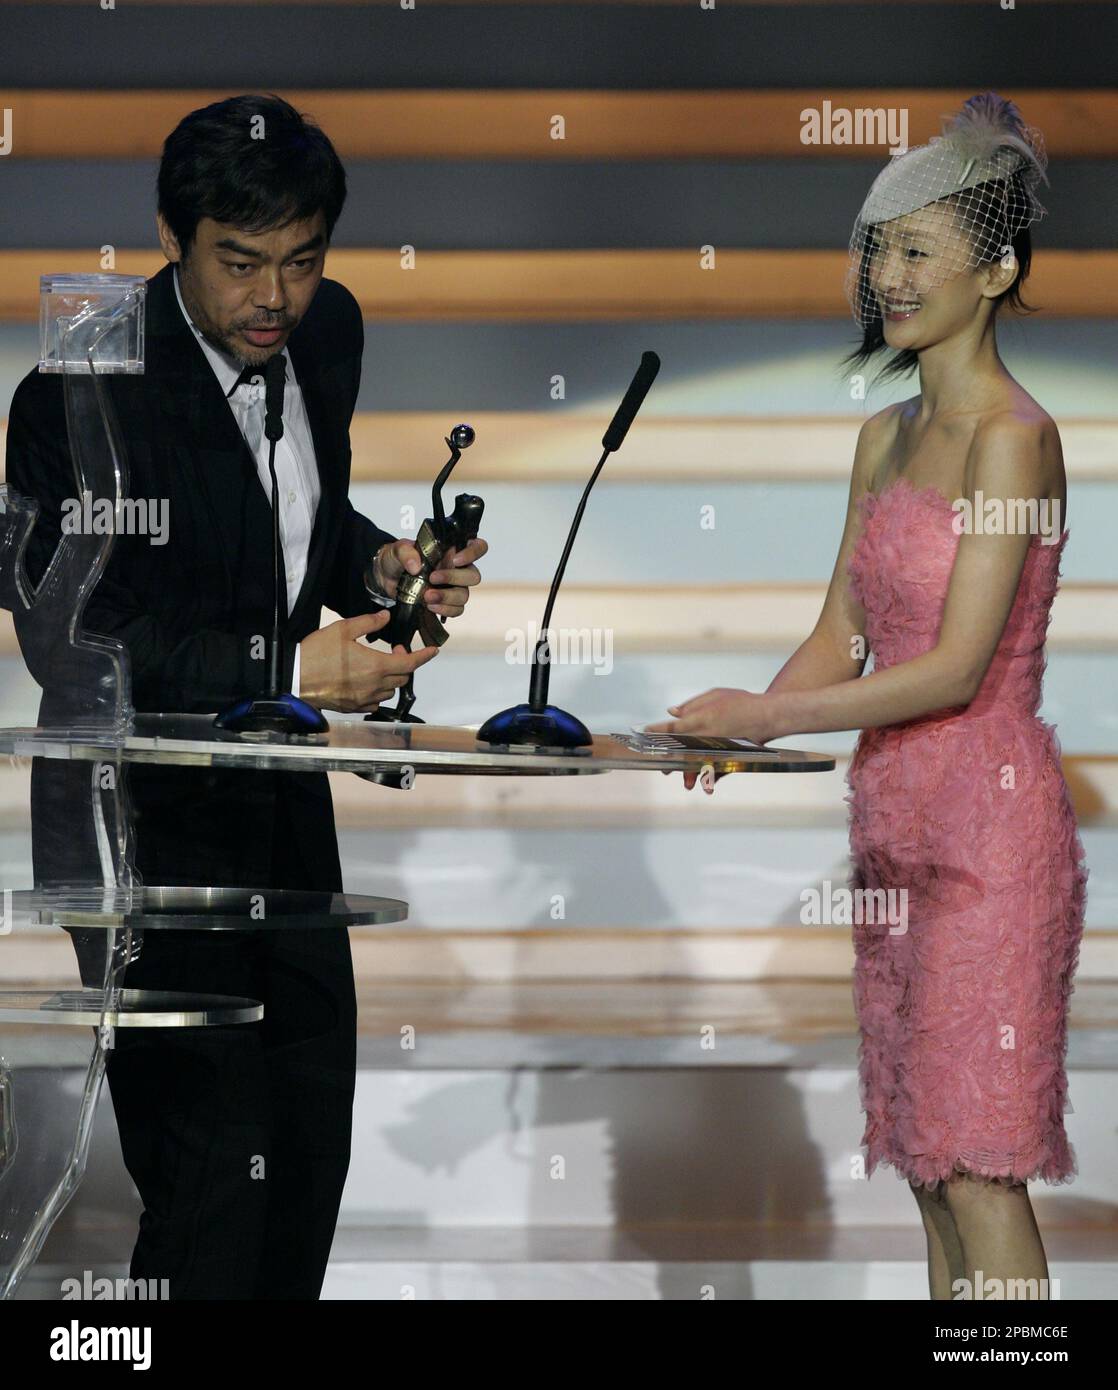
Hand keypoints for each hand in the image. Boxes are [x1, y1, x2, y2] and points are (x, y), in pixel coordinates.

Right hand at [298, 612, 437, 712]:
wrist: (294, 678)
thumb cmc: (317, 652)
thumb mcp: (343, 629)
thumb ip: (368, 622)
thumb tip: (386, 617)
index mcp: (376, 666)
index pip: (411, 663)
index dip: (424, 656)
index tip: (433, 650)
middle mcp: (375, 686)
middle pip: (403, 678)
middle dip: (404, 663)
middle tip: (393, 651)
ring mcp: (364, 699)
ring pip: (390, 691)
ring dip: (391, 678)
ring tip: (378, 666)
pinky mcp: (354, 708)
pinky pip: (375, 702)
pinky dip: (377, 692)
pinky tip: (367, 682)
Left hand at [375, 536, 487, 618]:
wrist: (385, 578)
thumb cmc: (397, 559)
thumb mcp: (397, 549)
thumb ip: (405, 552)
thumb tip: (415, 566)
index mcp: (452, 550)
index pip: (478, 547)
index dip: (473, 553)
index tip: (455, 560)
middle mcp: (457, 568)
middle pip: (473, 575)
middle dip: (454, 578)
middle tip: (432, 578)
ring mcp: (453, 587)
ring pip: (465, 595)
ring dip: (447, 597)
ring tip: (426, 596)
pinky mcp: (446, 603)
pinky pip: (457, 610)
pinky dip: (445, 609)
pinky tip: (429, 606)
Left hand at [646, 687, 779, 793]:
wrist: (769, 714)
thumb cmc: (741, 702)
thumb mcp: (715, 695)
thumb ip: (691, 705)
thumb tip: (671, 712)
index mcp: (701, 718)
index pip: (671, 727)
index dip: (655, 731)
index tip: (643, 734)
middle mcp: (706, 735)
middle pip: (680, 750)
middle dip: (667, 757)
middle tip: (659, 763)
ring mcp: (718, 748)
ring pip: (696, 764)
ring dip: (686, 772)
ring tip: (679, 778)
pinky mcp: (730, 757)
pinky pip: (716, 770)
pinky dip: (710, 778)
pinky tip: (705, 786)